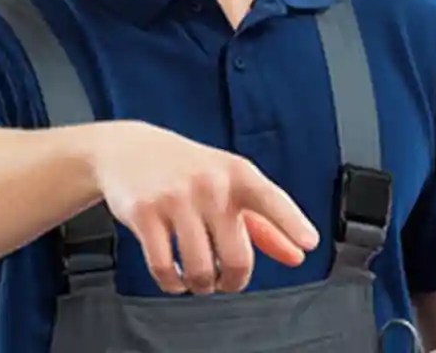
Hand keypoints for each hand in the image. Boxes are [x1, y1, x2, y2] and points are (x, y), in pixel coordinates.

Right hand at [88, 121, 319, 295]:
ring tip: (199, 278)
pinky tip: (174, 277)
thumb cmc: (187, 170)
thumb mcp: (228, 183)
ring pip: (199, 269)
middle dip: (232, 281)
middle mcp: (209, 185)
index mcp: (236, 174)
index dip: (292, 223)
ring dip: (201, 285)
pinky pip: (163, 268)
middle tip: (225, 280)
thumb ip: (264, 222)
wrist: (126, 149)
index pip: (271, 199)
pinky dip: (172, 284)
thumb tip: (297, 256)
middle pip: (235, 258)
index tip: (309, 243)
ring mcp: (175, 199)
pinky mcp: (145, 214)